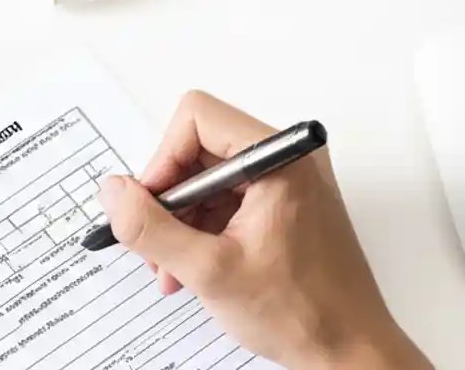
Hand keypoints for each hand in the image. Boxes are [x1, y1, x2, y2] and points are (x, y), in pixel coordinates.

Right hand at [97, 92, 430, 369]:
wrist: (351, 352)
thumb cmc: (304, 313)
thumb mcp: (209, 270)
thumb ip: (151, 228)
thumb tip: (113, 192)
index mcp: (280, 158)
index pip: (197, 118)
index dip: (163, 159)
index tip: (149, 204)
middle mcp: (288, 158)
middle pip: (198, 147)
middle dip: (168, 198)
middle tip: (153, 242)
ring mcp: (288, 181)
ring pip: (207, 177)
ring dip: (180, 221)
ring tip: (171, 268)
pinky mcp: (284, 204)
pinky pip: (226, 199)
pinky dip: (201, 230)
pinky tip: (191, 268)